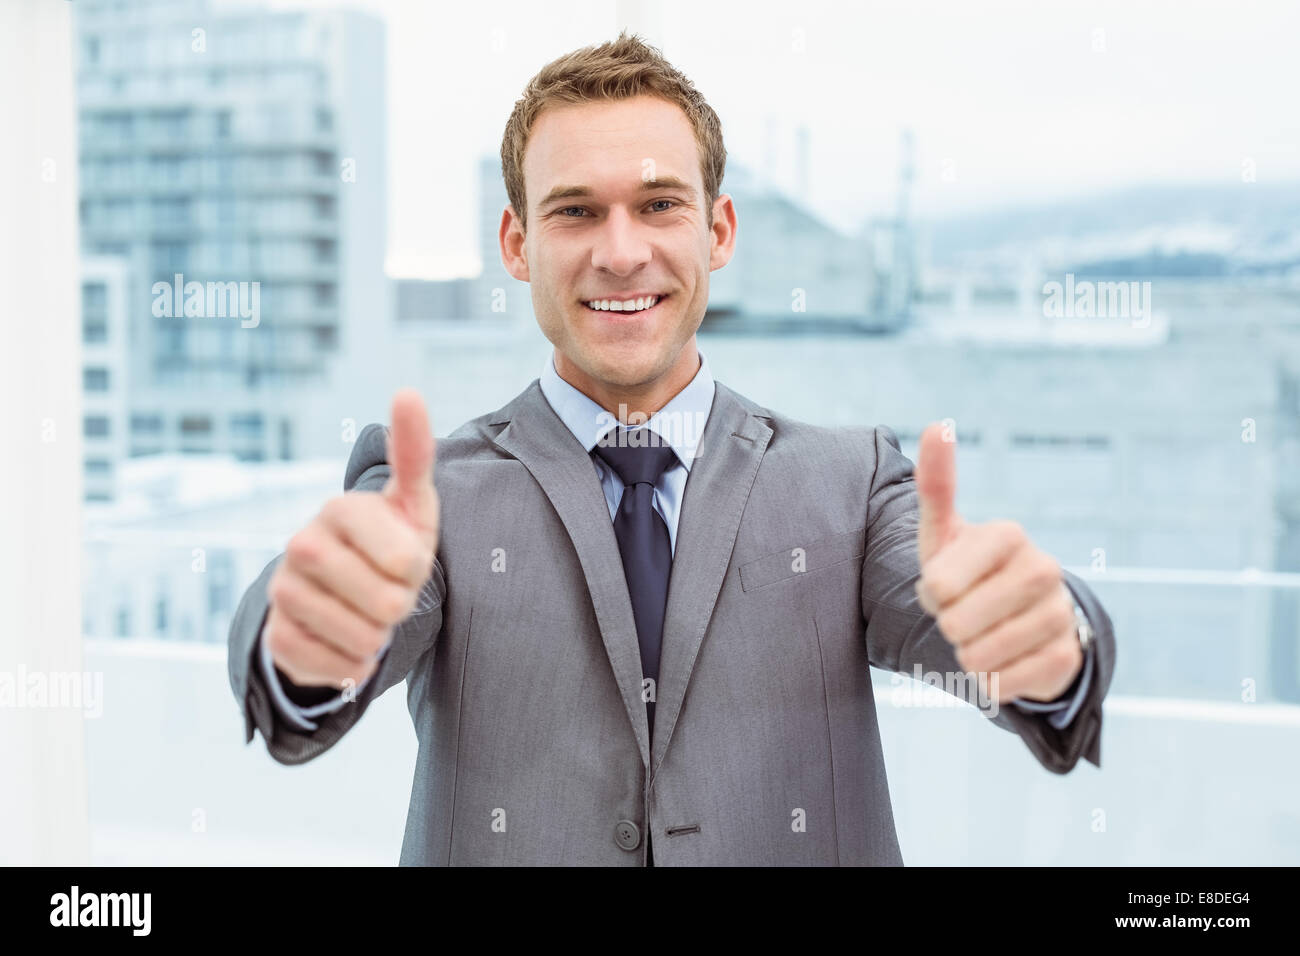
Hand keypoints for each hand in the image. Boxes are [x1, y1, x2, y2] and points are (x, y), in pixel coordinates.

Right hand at [265, 389, 439, 688]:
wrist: (346, 595)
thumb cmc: (389, 543)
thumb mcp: (412, 502)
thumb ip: (414, 452)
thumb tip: (407, 391)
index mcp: (341, 509)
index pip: (409, 561)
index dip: (417, 569)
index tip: (404, 557)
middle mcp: (302, 545)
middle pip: (390, 604)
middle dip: (400, 605)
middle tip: (384, 588)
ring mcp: (284, 591)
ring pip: (364, 639)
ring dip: (379, 636)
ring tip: (365, 612)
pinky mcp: (276, 637)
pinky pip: (337, 667)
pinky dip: (353, 664)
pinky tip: (343, 640)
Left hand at [912, 422, 1080, 703]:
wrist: (1016, 619)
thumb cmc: (967, 571)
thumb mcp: (943, 532)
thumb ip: (937, 483)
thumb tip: (937, 424)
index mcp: (1008, 534)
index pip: (936, 586)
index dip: (930, 595)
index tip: (945, 585)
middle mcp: (1043, 568)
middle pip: (955, 625)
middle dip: (947, 627)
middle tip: (963, 613)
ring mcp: (1060, 612)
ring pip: (979, 657)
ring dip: (967, 656)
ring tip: (982, 635)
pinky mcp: (1069, 656)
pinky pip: (1004, 684)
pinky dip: (991, 682)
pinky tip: (1004, 661)